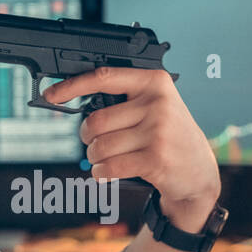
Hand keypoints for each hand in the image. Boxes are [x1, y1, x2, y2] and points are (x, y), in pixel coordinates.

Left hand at [42, 68, 219, 230]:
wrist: (199, 172)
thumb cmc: (170, 137)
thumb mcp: (156, 108)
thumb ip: (124, 100)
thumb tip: (74, 99)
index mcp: (155, 82)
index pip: (104, 78)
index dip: (72, 86)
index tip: (52, 95)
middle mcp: (158, 103)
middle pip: (96, 121)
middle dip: (87, 138)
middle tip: (93, 144)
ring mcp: (158, 132)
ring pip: (100, 146)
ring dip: (94, 158)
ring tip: (104, 160)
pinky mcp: (156, 159)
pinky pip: (110, 166)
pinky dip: (101, 174)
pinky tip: (106, 173)